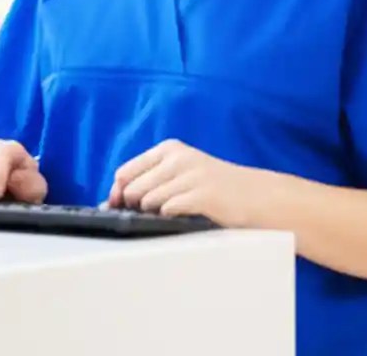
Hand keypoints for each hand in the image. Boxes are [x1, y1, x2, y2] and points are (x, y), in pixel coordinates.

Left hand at [108, 139, 264, 225]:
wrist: (256, 195)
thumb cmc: (213, 187)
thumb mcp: (180, 173)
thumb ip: (148, 180)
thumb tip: (111, 200)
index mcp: (168, 149)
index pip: (124, 172)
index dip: (118, 194)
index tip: (120, 207)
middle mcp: (178, 157)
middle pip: (133, 190)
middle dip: (138, 206)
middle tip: (157, 212)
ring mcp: (191, 174)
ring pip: (149, 201)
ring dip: (157, 214)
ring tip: (177, 212)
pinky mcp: (202, 194)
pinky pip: (169, 210)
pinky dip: (172, 218)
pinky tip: (186, 216)